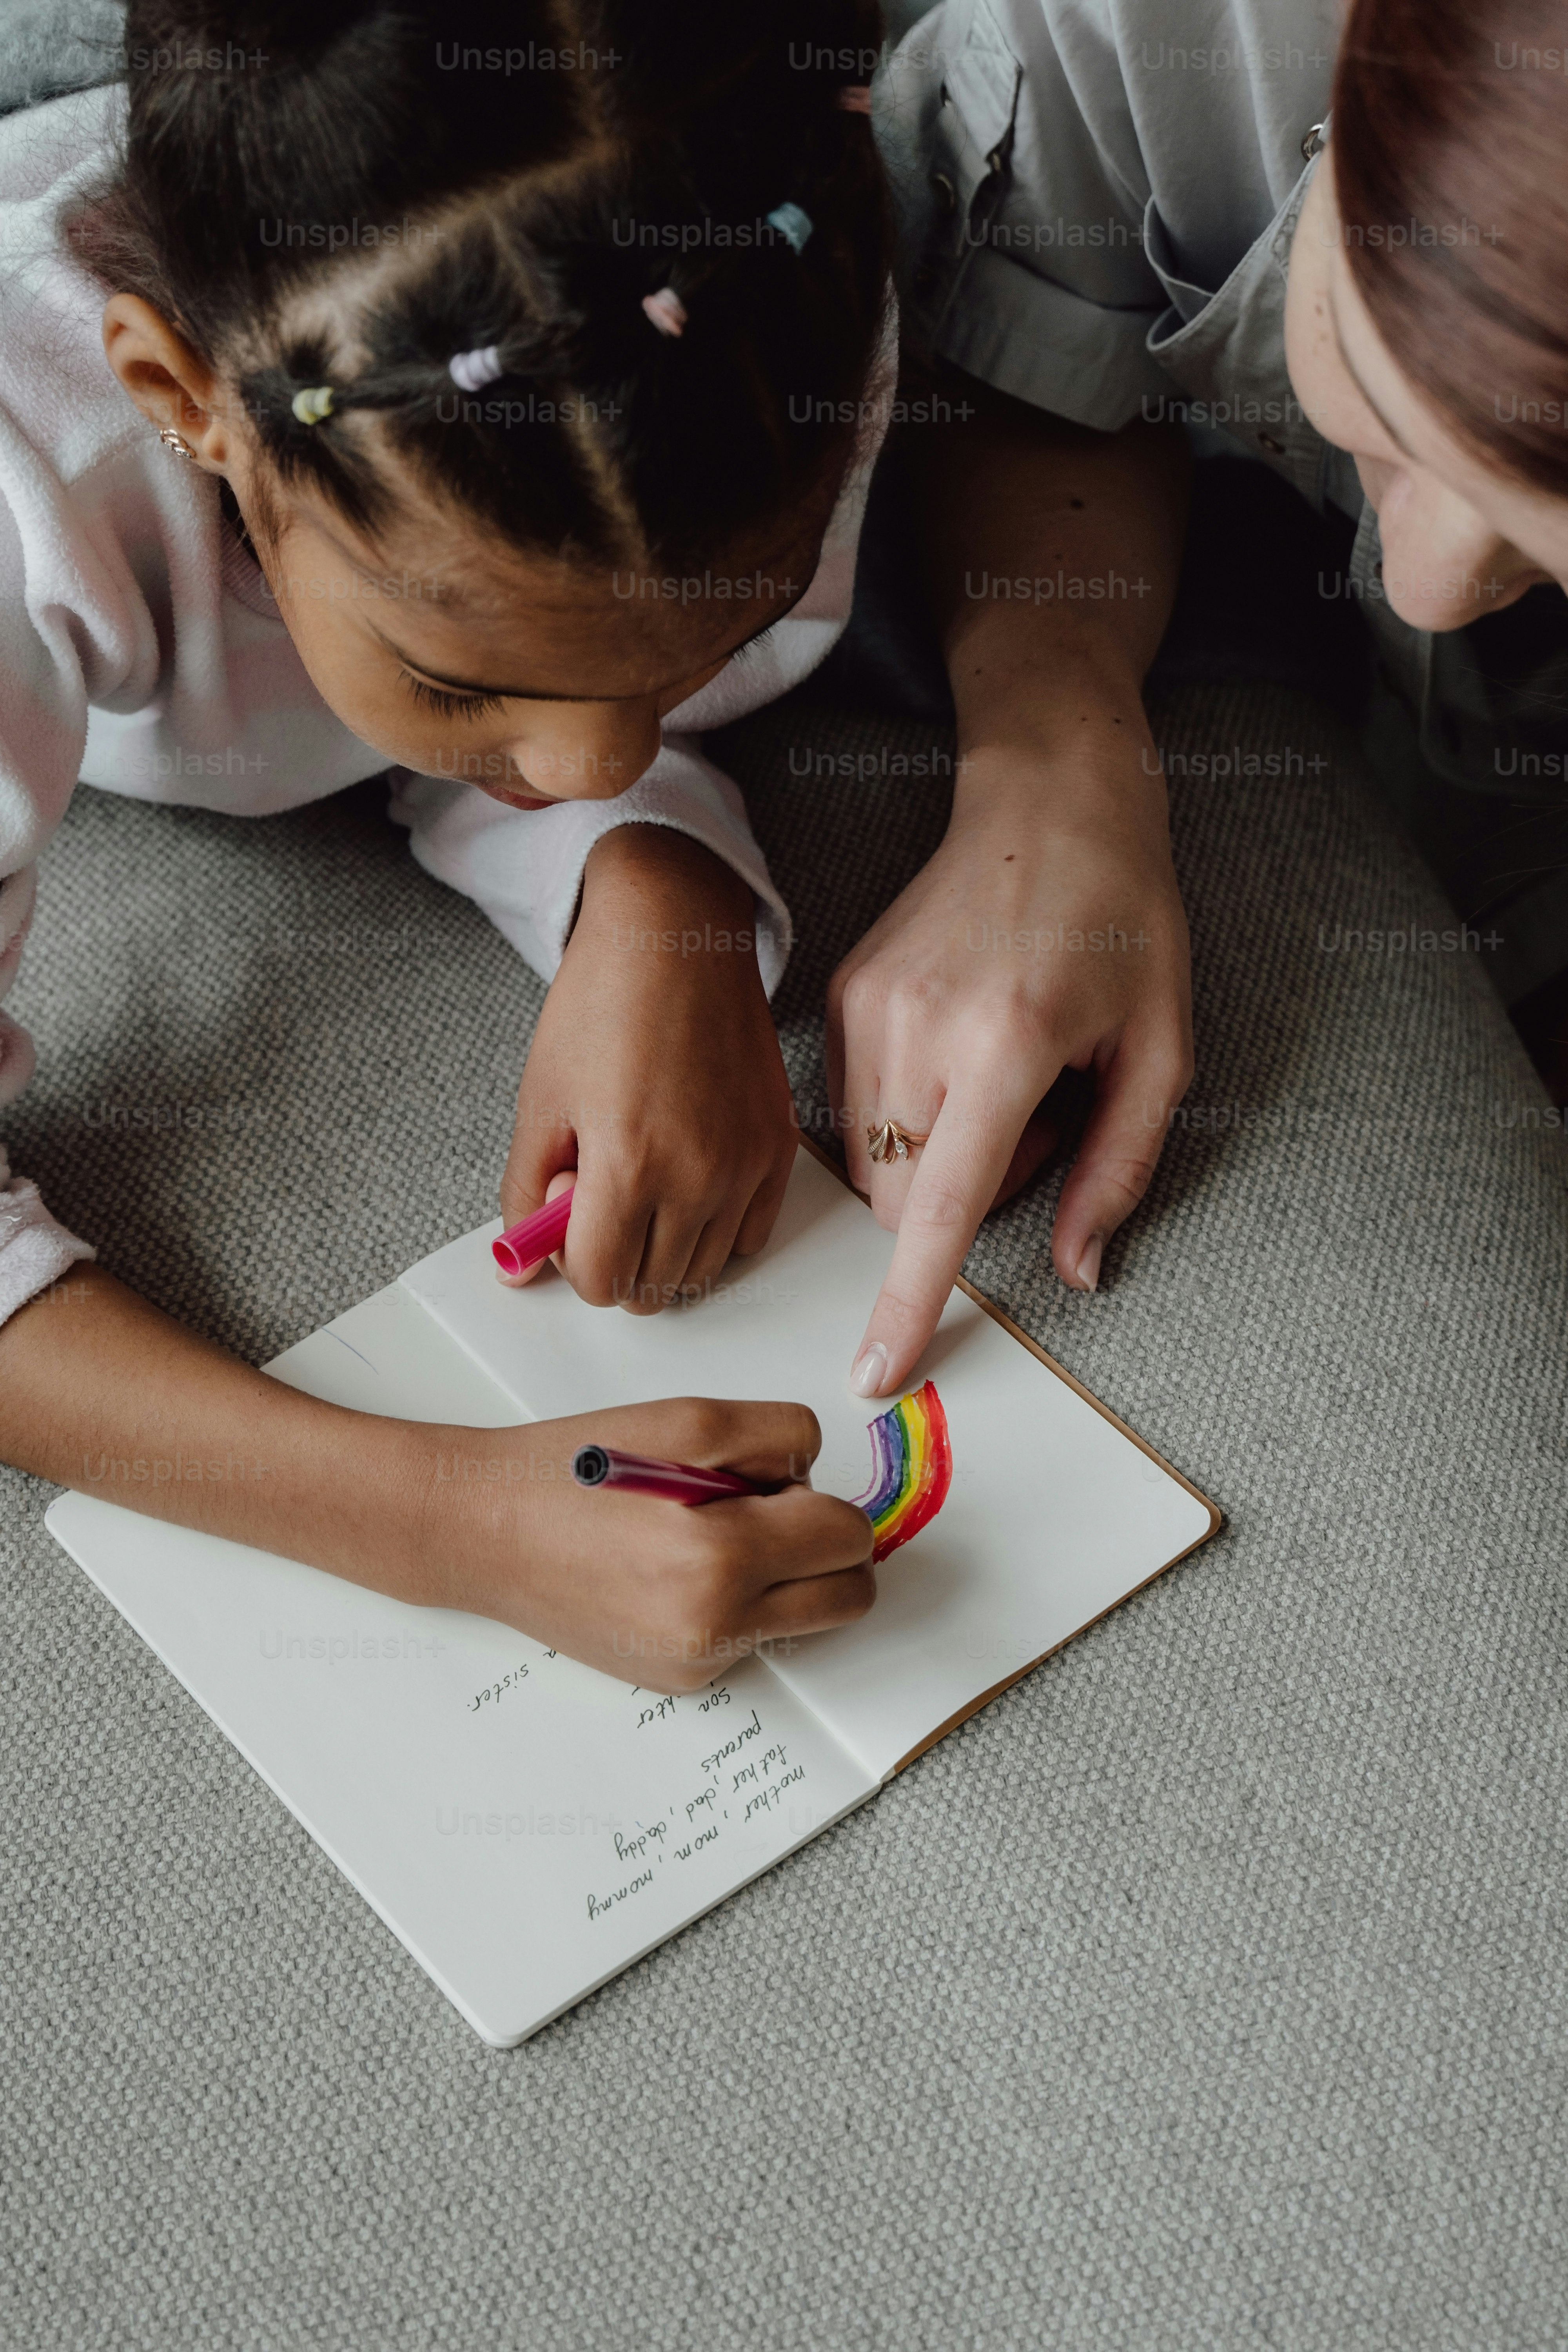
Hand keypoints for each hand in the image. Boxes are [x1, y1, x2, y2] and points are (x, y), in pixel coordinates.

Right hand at [418, 1396, 874, 1690]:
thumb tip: (818, 1480)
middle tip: (762, 1511)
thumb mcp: (689, 1418)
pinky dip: (736, 1602)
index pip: (847, 1536)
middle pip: (848, 1596)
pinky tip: (674, 1568)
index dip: (820, 1497)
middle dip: (824, 1548)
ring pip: (804, 1620)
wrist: (485, 1530)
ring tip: (710, 1536)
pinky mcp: (678, 1680)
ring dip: (784, 1577)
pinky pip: (751, 1639)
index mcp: (721, 1557)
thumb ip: (781, 1439)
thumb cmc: (576, 1469)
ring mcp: (697, 1662)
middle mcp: (715, 1626)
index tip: (776, 1484)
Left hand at [501, 826, 796, 1312]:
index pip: (600, 1282)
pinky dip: (714, 1232)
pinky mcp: (778, 1148)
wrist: (677, 935)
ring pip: (700, 1272)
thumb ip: (526, 1195)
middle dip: (615, 1259)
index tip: (567, 1220)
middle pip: (651, 1289)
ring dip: (663, 1252)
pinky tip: (688, 1184)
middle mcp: (698, 1177)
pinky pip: (749, 1237)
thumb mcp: (540, 1101)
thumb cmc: (603, 1004)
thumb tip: (519, 1267)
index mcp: (628, 1167)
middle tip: (601, 1194)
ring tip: (643, 1183)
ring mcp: (746, 1166)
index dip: (572, 1262)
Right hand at [827, 737, 1192, 1395]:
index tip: (875, 1373)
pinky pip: (856, 1107)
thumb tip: (1082, 1272)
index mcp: (1007, 1044)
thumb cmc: (1123, 919)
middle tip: (1035, 1117)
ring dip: (934, 1154)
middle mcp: (922, 1028)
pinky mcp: (842, 993)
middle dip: (961, 1196)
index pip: (939, 1208)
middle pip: (903, 1197)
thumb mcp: (1162, 1050)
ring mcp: (868, 1007)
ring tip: (998, 1072)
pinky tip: (961, 1042)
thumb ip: (1120, 1170)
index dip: (906, 1302)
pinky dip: (909, 1108)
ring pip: (875, 1160)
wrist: (1049, 799)